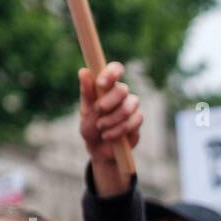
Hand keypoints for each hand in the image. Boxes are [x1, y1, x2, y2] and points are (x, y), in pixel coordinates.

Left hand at [79, 62, 141, 197]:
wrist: (100, 151)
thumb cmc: (90, 128)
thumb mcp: (85, 112)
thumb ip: (87, 93)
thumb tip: (84, 71)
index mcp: (107, 86)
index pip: (116, 69)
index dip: (111, 73)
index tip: (101, 84)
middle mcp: (121, 94)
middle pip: (123, 89)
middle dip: (109, 102)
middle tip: (98, 111)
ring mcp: (131, 107)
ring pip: (129, 106)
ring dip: (112, 118)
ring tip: (101, 127)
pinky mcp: (137, 121)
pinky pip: (133, 121)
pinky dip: (118, 130)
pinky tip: (108, 135)